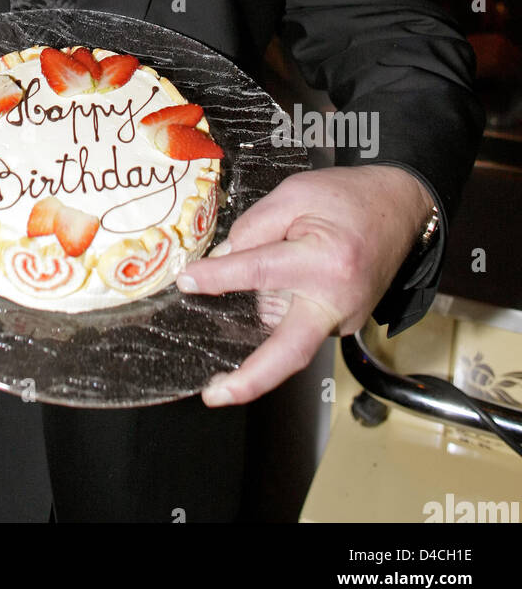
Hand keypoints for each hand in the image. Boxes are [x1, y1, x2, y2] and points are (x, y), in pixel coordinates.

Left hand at [176, 165, 434, 405]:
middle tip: (213, 394)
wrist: (401, 209)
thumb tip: (222, 260)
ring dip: (257, 340)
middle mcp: (337, 300)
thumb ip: (254, 227)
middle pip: (290, 353)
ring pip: (288, 337)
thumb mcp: (295, 194)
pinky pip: (299, 326)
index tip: (186, 281)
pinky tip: (259, 305)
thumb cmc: (349, 198)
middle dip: (250, 381)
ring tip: (224, 330)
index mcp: (324, 262)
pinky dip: (276, 320)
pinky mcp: (343, 324)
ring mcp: (344, 319)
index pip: (258, 272)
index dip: (217, 277)